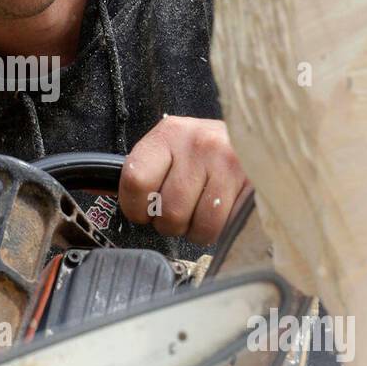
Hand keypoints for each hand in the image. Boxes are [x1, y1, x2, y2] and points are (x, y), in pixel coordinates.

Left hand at [118, 115, 249, 245]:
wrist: (254, 138)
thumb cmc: (202, 151)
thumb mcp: (170, 149)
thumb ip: (144, 173)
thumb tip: (112, 197)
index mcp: (169, 134)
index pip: (137, 181)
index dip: (136, 207)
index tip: (143, 211)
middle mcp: (199, 144)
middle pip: (170, 212)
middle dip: (171, 224)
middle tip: (179, 212)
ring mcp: (229, 164)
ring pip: (201, 227)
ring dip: (197, 230)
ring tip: (202, 212)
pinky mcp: (253, 185)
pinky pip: (228, 228)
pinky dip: (222, 230)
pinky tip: (222, 212)